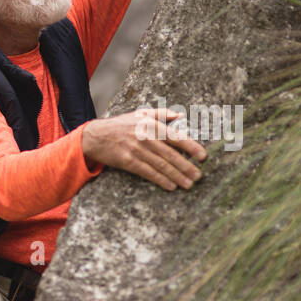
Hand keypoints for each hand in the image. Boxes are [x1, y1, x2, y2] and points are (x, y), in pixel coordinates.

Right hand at [82, 108, 207, 191]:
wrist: (97, 136)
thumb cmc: (122, 124)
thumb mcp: (141, 114)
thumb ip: (163, 114)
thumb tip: (182, 116)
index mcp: (152, 125)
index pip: (176, 137)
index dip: (191, 147)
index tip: (203, 156)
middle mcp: (146, 137)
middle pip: (171, 154)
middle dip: (187, 166)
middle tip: (199, 176)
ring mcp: (136, 150)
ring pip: (161, 165)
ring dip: (177, 176)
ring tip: (189, 184)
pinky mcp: (128, 162)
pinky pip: (148, 173)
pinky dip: (161, 180)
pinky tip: (171, 186)